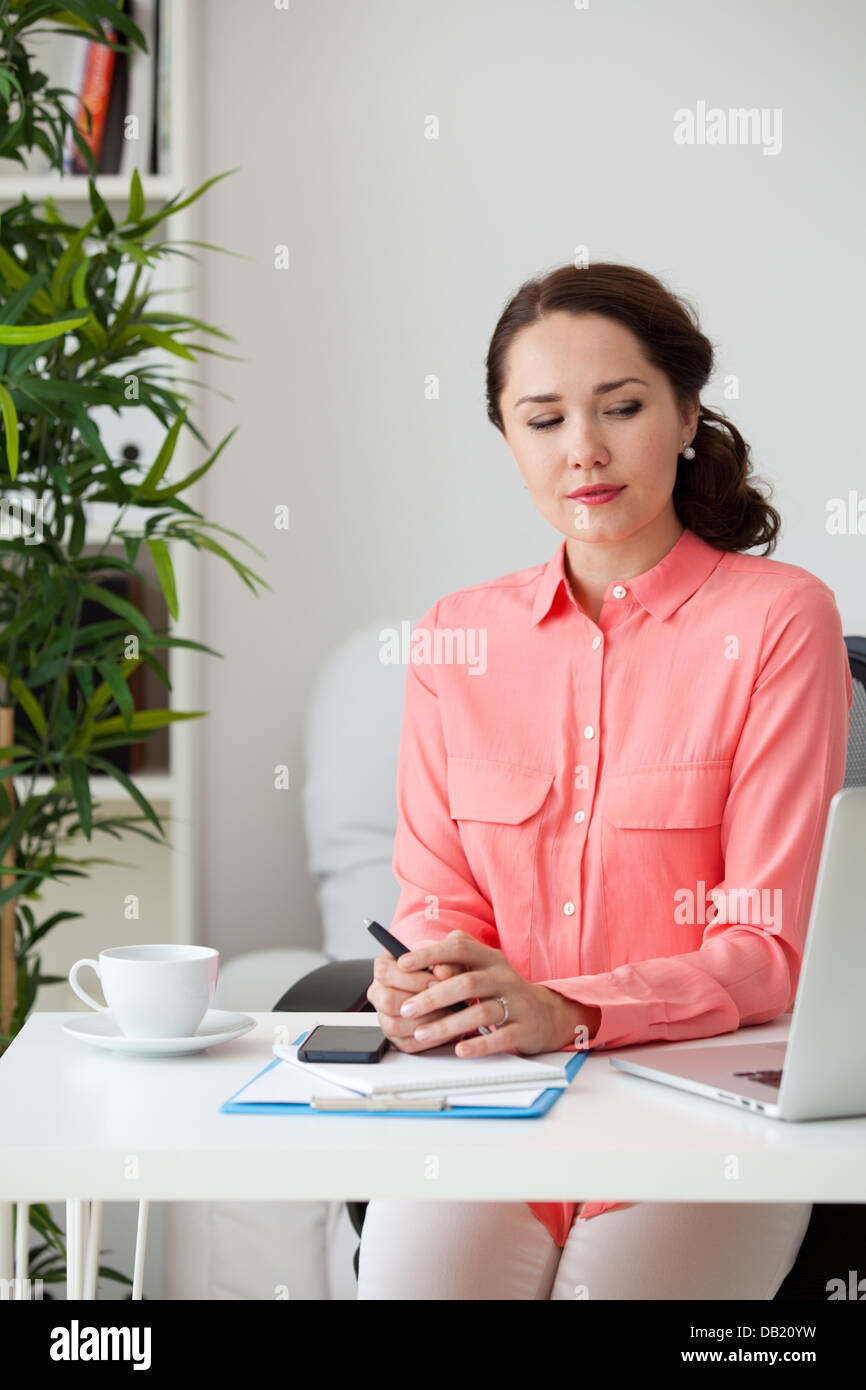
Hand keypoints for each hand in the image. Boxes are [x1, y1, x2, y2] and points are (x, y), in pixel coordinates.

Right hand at [367, 947, 470, 1053]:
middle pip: (387, 1001)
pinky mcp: (396, 1037)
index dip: (411, 979)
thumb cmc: (442, 974)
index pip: (385, 973)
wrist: (450, 992)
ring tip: (446, 1015)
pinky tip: (445, 1029)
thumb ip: (446, 965)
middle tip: (442, 1001)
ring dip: (424, 1022)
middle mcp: (380, 993)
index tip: (435, 982)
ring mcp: (386, 1016)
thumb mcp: (447, 961)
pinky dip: (429, 1039)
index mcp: (385, 968)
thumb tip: (444, 972)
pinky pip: (406, 1044)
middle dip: (418, 1003)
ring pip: (394, 1025)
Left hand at [391, 929, 588, 1056]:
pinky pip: (500, 1038)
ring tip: (422, 1034)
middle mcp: (504, 977)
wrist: (547, 1013)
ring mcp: (516, 1003)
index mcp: (490, 958)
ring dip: (448, 1025)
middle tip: (407, 1009)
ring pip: (480, 1012)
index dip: (430, 954)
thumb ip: (455, 963)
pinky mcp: (524, 1029)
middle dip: (433, 997)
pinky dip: (479, 1045)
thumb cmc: (502, 990)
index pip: (459, 948)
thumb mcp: (483, 968)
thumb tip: (420, 966)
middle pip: (467, 983)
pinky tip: (459, 1049)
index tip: (402, 963)